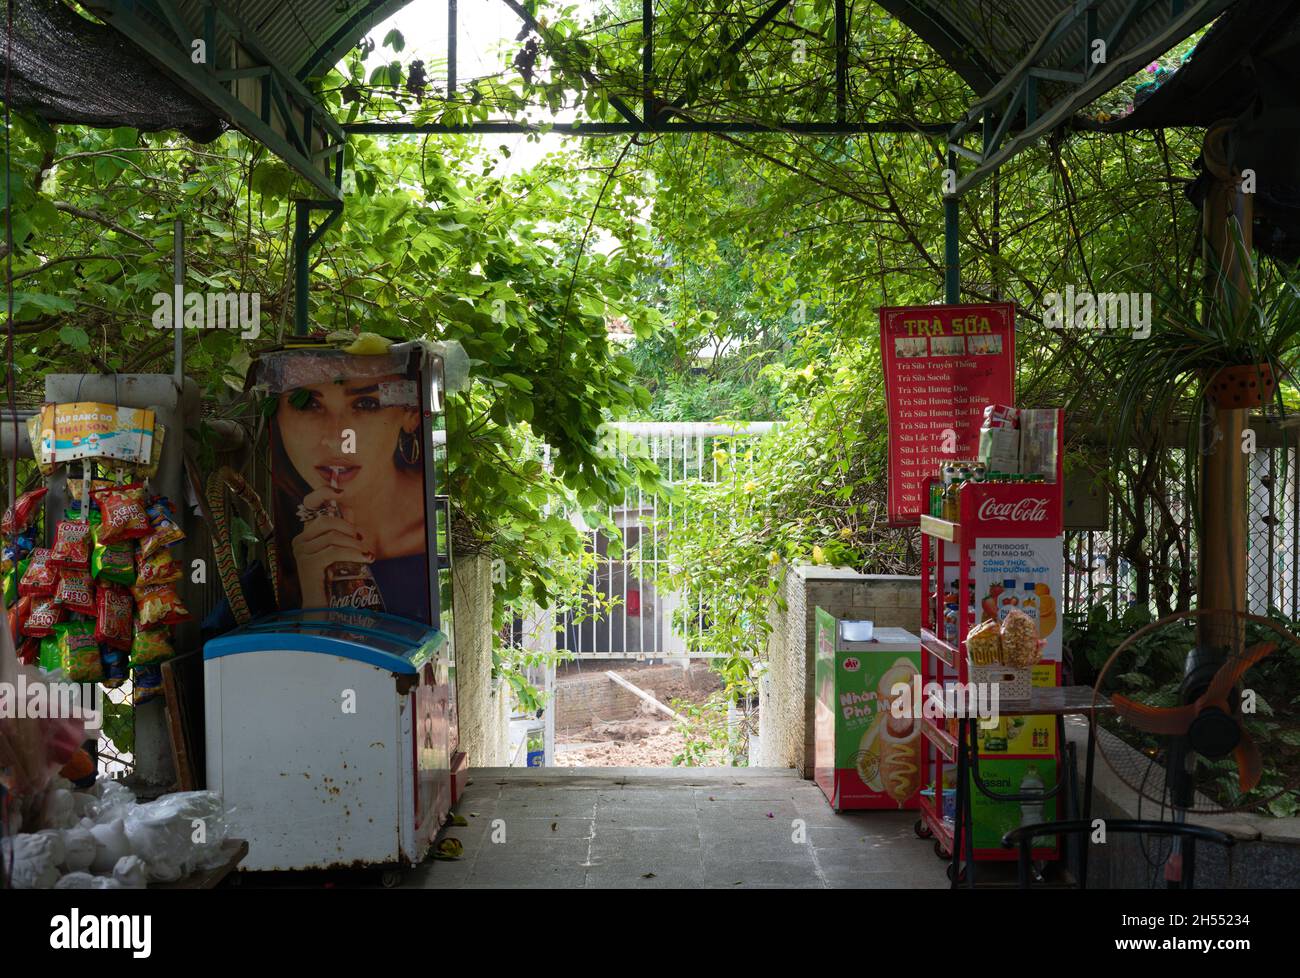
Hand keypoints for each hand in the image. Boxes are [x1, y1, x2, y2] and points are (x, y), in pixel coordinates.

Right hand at [292, 488, 374, 606]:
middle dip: (348, 527)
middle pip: (326, 520)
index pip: (309, 504)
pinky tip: (365, 559)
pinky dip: (353, 553)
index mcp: (306, 535)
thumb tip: (348, 508)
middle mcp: (300, 541)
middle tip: (361, 539)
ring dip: (354, 544)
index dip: (323, 493)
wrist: (324, 607)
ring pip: (333, 537)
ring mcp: (302, 552)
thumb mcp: (340, 550)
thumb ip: (343, 530)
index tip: (341, 491)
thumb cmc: (334, 579)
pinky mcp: (308, 563)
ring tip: (366, 554)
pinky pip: (334, 550)